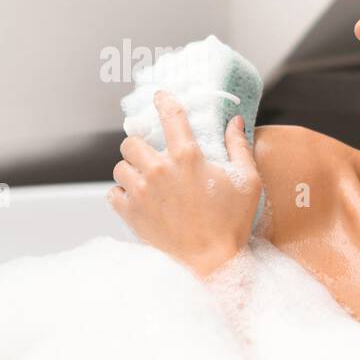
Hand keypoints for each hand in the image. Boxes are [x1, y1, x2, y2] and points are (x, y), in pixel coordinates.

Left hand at [108, 90, 261, 277]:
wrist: (212, 262)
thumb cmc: (232, 223)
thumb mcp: (247, 181)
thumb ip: (238, 146)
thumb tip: (233, 121)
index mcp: (187, 157)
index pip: (170, 116)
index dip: (163, 101)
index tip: (159, 97)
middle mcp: (159, 170)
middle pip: (131, 141)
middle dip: (140, 145)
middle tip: (151, 155)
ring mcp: (141, 193)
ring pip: (120, 167)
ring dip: (130, 170)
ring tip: (144, 179)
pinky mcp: (131, 214)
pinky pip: (112, 194)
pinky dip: (121, 194)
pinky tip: (136, 199)